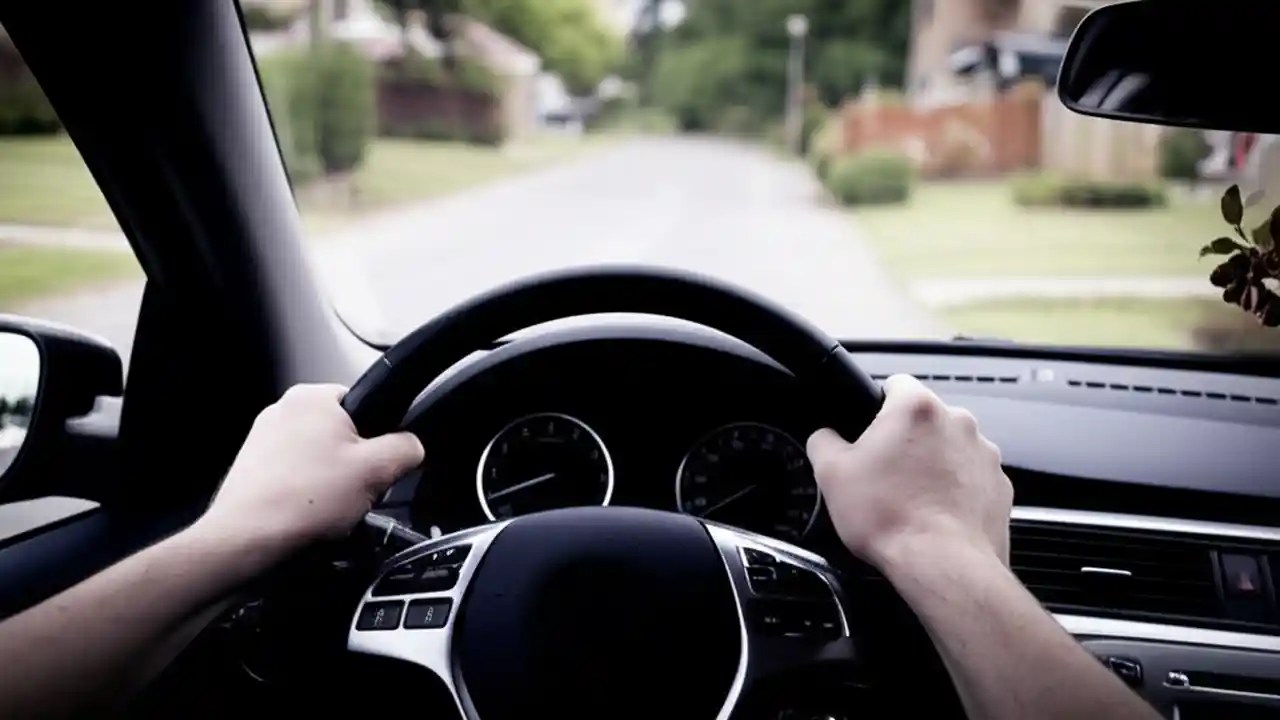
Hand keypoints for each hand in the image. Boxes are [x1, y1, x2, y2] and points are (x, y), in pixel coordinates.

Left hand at [198, 384, 423, 560]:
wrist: (246, 542)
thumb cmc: (306, 500)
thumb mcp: (377, 471)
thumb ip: (407, 448)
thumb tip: (412, 446)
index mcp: (312, 396)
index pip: (366, 404)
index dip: (380, 438)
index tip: (377, 466)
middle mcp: (282, 409)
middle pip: (342, 434)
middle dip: (353, 464)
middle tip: (356, 492)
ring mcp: (261, 439)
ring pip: (318, 458)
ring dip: (329, 482)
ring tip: (328, 508)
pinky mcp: (251, 468)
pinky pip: (294, 476)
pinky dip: (304, 494)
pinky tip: (306, 516)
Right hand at [807, 374, 1011, 574]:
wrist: (943, 566)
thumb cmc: (891, 518)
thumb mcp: (831, 474)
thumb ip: (822, 441)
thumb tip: (825, 437)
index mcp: (916, 408)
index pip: (895, 383)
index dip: (876, 405)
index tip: (869, 431)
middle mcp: (958, 422)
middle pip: (924, 418)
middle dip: (905, 440)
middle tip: (884, 474)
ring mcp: (985, 454)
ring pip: (949, 448)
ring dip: (931, 464)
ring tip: (910, 499)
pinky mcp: (1000, 485)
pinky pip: (970, 477)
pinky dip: (954, 490)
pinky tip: (934, 514)